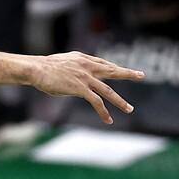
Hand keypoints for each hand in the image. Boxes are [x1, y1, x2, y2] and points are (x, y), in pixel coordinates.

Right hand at [27, 51, 143, 124]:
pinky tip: (108, 120)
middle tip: (141, 75)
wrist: (37, 69)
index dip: (114, 68)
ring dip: (120, 101)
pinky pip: (96, 102)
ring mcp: (85, 77)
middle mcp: (87, 66)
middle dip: (128, 73)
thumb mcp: (64, 62)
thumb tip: (76, 73)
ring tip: (129, 109)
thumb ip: (74, 66)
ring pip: (108, 91)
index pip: (103, 63)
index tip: (123, 70)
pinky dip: (103, 112)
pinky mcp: (80, 88)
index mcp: (83, 58)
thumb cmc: (45, 68)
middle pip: (112, 70)